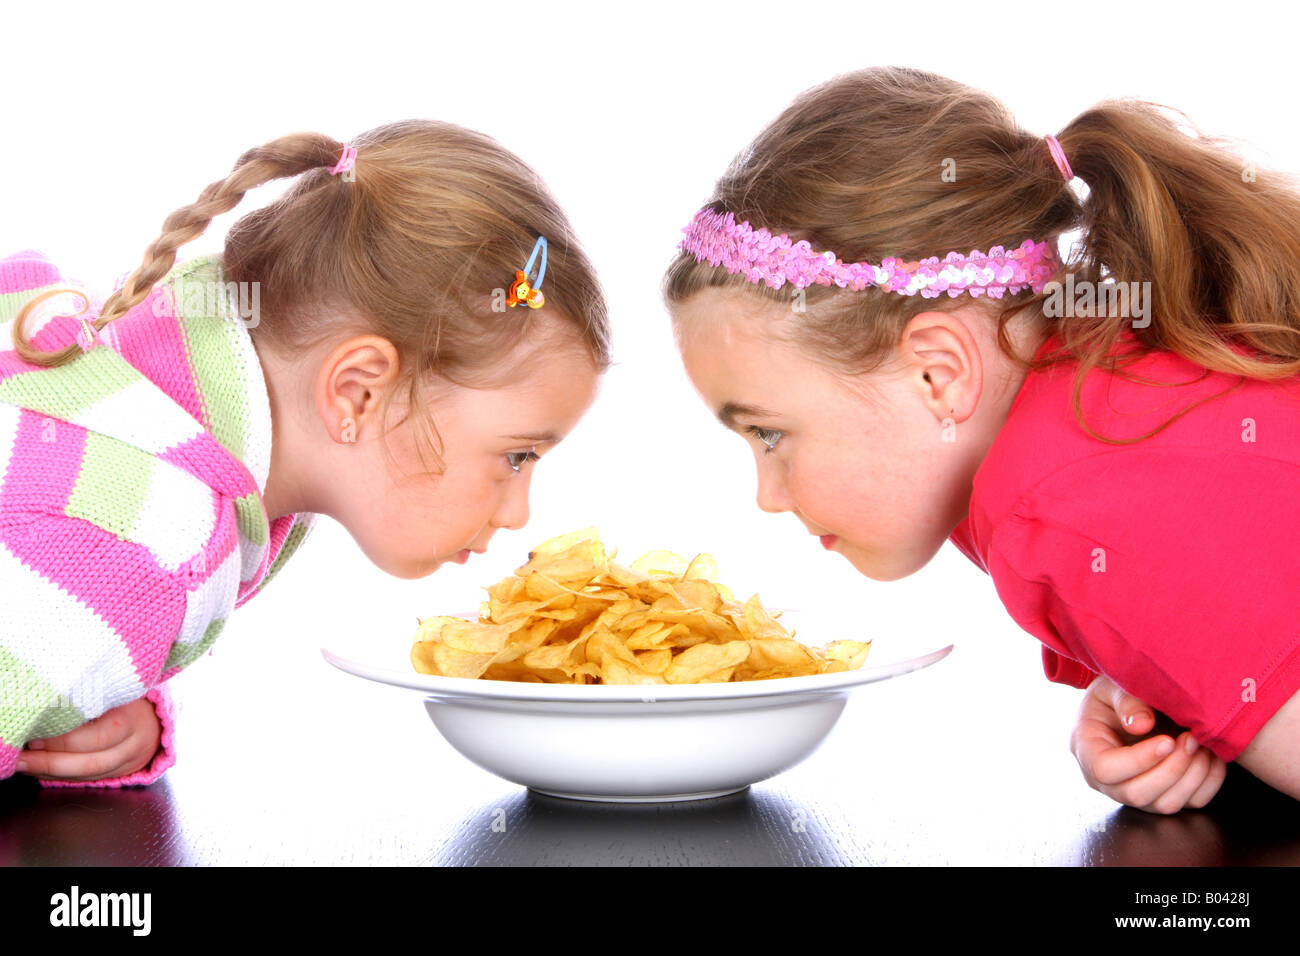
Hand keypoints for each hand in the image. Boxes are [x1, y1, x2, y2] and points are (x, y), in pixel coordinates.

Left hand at [16, 696, 162, 781]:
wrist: (155, 711)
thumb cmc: (127, 694)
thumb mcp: (112, 688)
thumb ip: (85, 698)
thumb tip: (43, 708)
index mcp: (133, 718)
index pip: (96, 736)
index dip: (62, 740)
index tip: (33, 736)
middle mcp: (136, 743)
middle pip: (90, 761)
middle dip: (50, 762)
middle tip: (21, 758)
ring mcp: (132, 761)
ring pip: (89, 775)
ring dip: (51, 773)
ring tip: (25, 766)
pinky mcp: (124, 772)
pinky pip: (90, 779)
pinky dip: (62, 777)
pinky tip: (41, 771)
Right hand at [1070, 675, 1225, 813]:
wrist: (1132, 704)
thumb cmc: (1116, 694)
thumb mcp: (1113, 687)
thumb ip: (1126, 701)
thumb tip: (1141, 725)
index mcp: (1087, 750)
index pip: (1105, 769)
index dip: (1138, 759)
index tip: (1167, 740)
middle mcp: (1107, 781)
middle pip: (1136, 793)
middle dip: (1171, 769)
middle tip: (1190, 738)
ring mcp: (1137, 793)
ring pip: (1166, 804)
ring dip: (1192, 775)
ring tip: (1201, 742)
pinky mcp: (1164, 796)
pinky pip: (1191, 802)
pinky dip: (1208, 781)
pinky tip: (1210, 754)